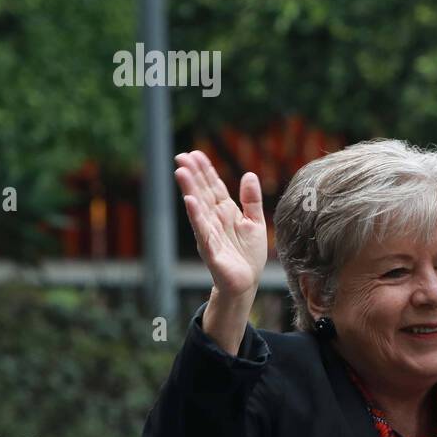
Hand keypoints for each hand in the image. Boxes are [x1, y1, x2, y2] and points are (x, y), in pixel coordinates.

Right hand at [174, 151, 266, 299]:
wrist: (246, 282)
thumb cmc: (248, 253)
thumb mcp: (255, 222)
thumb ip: (252, 199)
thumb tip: (249, 174)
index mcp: (225, 212)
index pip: (214, 187)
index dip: (206, 171)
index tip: (196, 153)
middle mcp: (214, 220)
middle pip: (203, 193)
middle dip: (193, 175)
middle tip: (181, 156)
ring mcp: (210, 234)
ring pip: (199, 208)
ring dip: (190, 190)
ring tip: (181, 172)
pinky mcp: (211, 250)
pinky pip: (203, 231)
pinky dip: (196, 217)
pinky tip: (190, 202)